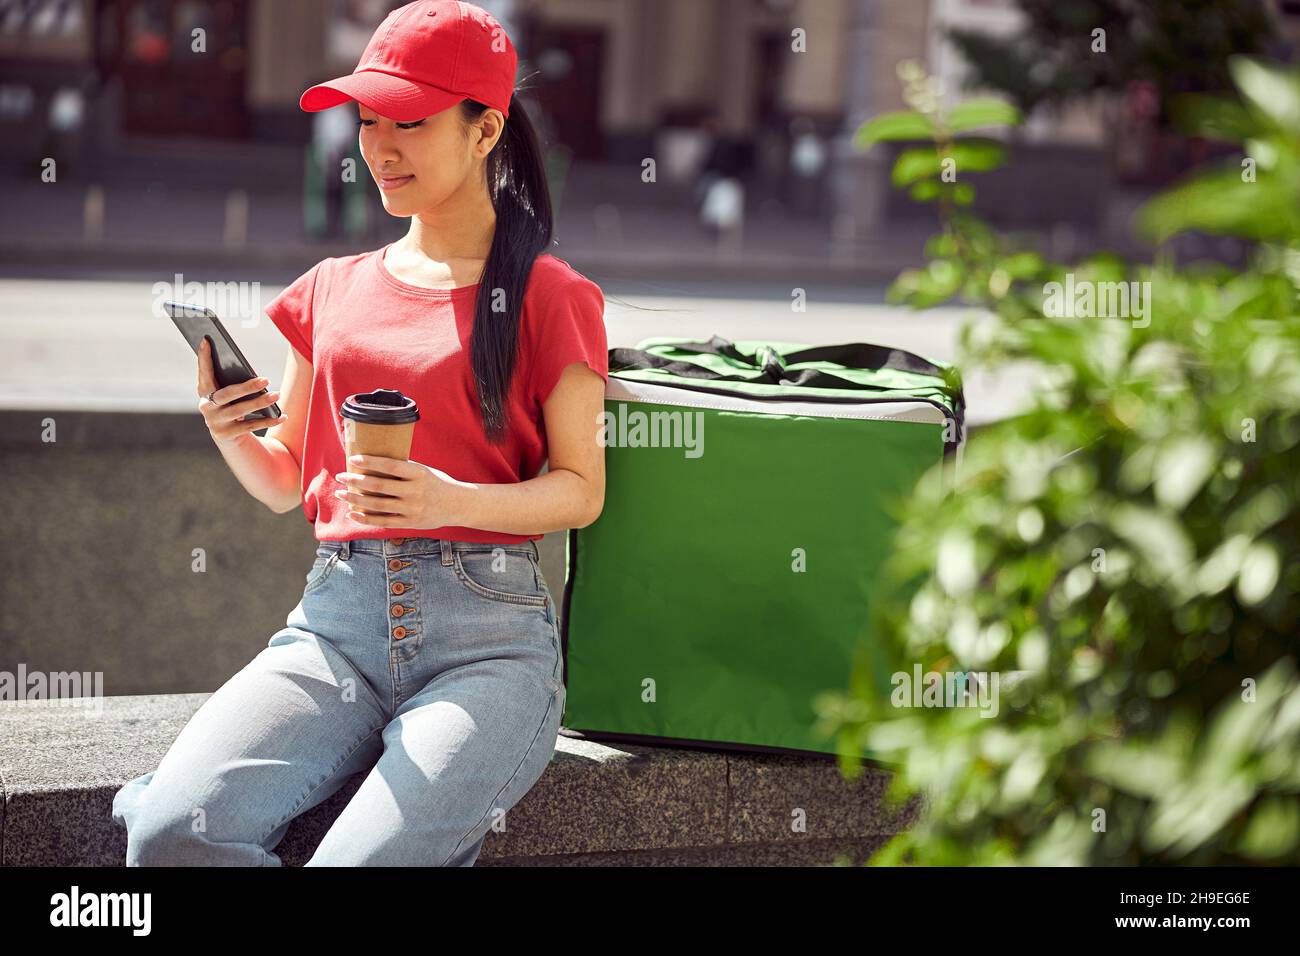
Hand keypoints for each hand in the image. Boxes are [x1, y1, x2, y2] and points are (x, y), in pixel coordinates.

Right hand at [197, 338, 285, 445]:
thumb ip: (231, 380)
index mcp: (204, 391)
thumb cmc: (231, 404)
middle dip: (247, 387)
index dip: (203, 358)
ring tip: (276, 395)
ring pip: (240, 411)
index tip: (205, 340)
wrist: (227, 436)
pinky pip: (251, 427)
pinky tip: (282, 416)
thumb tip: (251, 372)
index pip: (204, 373)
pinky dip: (268, 421)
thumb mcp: (228, 393)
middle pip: (227, 395)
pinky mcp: (227, 435)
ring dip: (260, 403)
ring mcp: (215, 422)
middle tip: (265, 380)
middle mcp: (206, 407)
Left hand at [333, 454, 469, 527]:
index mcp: (419, 474)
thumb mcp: (424, 471)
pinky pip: (383, 521)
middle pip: (379, 486)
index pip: (391, 466)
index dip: (370, 462)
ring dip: (355, 499)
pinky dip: (366, 518)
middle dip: (356, 481)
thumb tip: (373, 463)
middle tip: (341, 476)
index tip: (354, 459)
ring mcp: (412, 509)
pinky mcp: (411, 523)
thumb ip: (403, 469)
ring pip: (377, 505)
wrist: (459, 505)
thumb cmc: (437, 483)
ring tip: (341, 493)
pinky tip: (352, 513)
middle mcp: (415, 492)